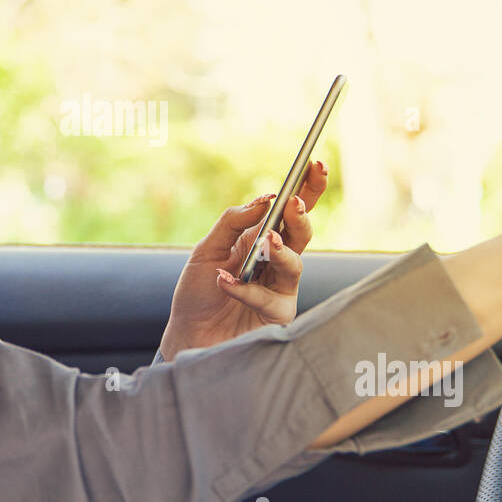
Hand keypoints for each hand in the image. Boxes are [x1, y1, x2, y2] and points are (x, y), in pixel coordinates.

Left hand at [158, 161, 330, 361]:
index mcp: (260, 239)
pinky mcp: (278, 315)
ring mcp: (280, 288)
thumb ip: (232, 222)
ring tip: (266, 243)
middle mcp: (275, 261)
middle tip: (295, 203)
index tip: (314, 164)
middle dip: (302, 215)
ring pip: (295, 264)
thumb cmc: (197, 293)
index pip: (289, 210)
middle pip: (302, 233)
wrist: (187, 336)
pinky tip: (223, 282)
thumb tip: (264, 200)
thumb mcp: (206, 250)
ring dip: (280, 251)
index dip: (306, 187)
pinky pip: (269, 297)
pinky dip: (245, 289)